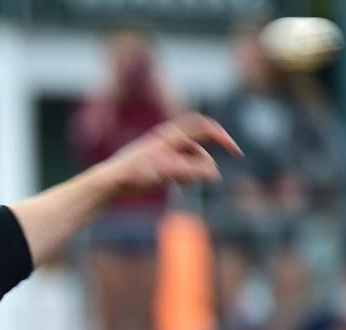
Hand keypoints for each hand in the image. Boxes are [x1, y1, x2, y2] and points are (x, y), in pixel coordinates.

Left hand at [101, 113, 241, 194]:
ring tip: (185, 186)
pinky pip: (180, 167)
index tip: (235, 153)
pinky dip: (185, 176)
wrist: (110, 183)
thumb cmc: (136, 174)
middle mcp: (168, 139)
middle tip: (214, 174)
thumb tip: (215, 174)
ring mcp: (163, 151)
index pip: (204, 127)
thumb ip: (193, 171)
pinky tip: (180, 187)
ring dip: (193, 172)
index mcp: (171, 135)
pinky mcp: (158, 164)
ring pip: (190, 158)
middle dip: (207, 159)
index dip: (222, 137)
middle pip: (199, 144)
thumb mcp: (169, 172)